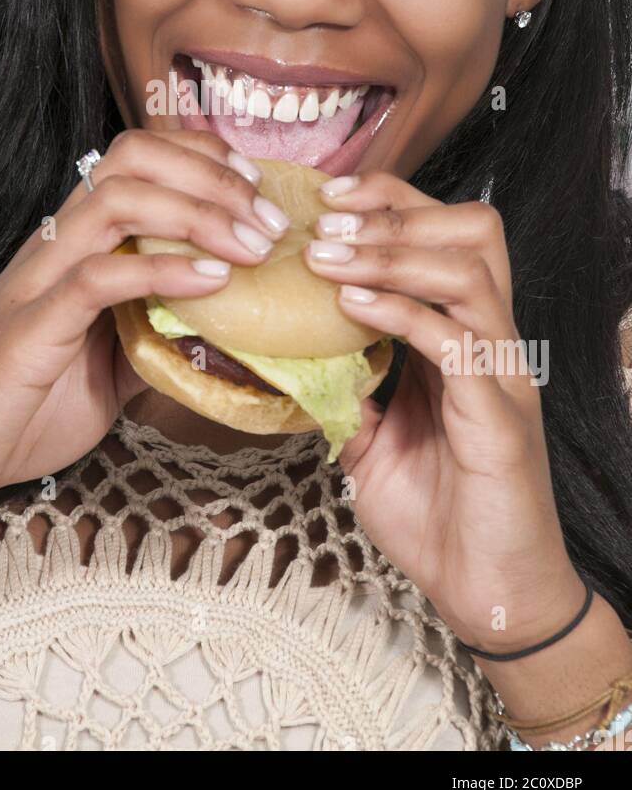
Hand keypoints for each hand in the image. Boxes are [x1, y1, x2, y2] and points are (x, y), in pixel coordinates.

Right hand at [0, 129, 289, 525]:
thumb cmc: (21, 406)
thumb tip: (231, 329)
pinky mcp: (30, 325)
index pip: (138, 157)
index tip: (257, 188)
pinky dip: (164, 271)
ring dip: (198, 213)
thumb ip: (159, 333)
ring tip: (252, 246)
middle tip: (269, 219)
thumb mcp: (111, 364)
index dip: (202, 155)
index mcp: (75, 242)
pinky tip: (212, 283)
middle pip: (132, 158)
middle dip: (211, 174)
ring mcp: (39, 278)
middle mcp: (56, 243)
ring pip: (117, 200)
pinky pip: (99, 277)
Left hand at [304, 171, 585, 651]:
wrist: (485, 592)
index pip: (444, 234)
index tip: (326, 197)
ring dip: (392, 252)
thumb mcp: (369, 440)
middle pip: (474, 230)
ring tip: (328, 254)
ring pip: (469, 272)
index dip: (391, 201)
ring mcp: (501, 375)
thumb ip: (344, 390)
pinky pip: (457, 341)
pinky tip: (351, 304)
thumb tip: (288, 353)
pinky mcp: (499, 418)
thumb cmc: (435, 513)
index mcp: (462, 337)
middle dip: (397, 208)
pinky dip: (402, 312)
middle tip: (326, 216)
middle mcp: (490, 342)